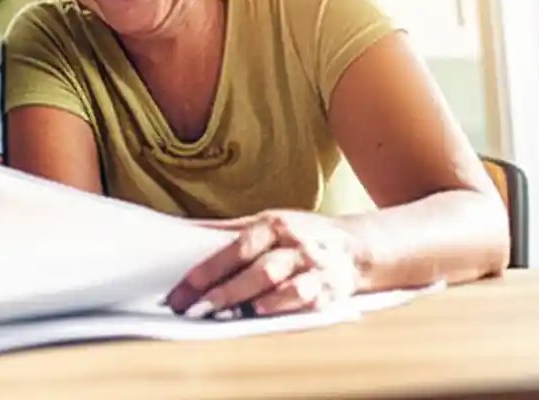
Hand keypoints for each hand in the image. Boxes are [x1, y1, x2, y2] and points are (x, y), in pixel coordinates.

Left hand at [166, 210, 365, 317]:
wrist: (356, 246)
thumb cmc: (299, 235)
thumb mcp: (266, 223)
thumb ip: (227, 231)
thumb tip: (182, 233)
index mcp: (273, 225)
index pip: (235, 247)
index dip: (207, 269)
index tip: (181, 288)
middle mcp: (294, 243)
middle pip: (254, 268)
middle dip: (222, 291)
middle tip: (192, 309)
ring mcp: (312, 267)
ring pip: (278, 282)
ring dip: (248, 297)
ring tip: (220, 314)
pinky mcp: (328, 290)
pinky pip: (303, 299)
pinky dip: (280, 305)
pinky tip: (258, 313)